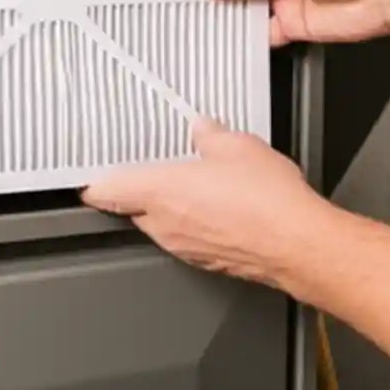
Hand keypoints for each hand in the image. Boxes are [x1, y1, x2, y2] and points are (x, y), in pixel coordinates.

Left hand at [80, 118, 333, 288]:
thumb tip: (201, 128)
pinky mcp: (206, 261)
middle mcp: (165, 224)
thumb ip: (210, 135)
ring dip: (171, 207)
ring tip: (199, 184)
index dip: (94, 182)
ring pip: (161, 223)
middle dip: (141, 188)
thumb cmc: (267, 201)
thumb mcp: (237, 146)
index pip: (104, 191)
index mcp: (161, 191)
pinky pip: (187, 238)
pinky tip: (221, 207)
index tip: (91, 173)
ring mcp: (184, 247)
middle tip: (157, 167)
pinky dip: (195, 223)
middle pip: (132, 206)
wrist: (298, 244)